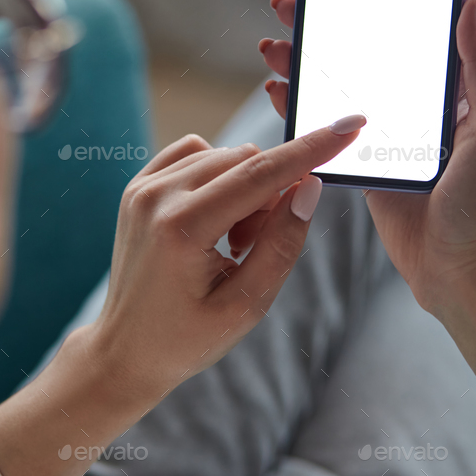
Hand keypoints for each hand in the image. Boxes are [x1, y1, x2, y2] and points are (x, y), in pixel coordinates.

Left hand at [92, 121, 364, 400]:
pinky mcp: (139, 185)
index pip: (260, 174)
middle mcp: (156, 196)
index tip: (350, 125)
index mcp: (181, 229)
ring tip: (230, 242)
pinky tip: (214, 216)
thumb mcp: (247, 305)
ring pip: (225, 155)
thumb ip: (282, 244)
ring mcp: (142, 187)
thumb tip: (308, 188)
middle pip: (246, 160)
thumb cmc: (186, 338)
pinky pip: (196, 153)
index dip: (311, 149)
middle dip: (270, 194)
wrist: (126, 350)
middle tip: (253, 246)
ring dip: (245, 189)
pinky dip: (219, 177)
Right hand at [260, 0, 475, 315]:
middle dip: (321, 31)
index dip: (368, 7)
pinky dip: (300, 110)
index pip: (402, 35)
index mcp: (448, 91)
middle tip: (287, 6)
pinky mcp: (362, 166)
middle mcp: (413, 108)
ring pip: (336, 90)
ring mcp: (384, 136)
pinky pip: (326, 130)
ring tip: (272, 46)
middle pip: (360, 57)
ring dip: (302, 66)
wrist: (463, 269)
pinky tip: (278, 92)